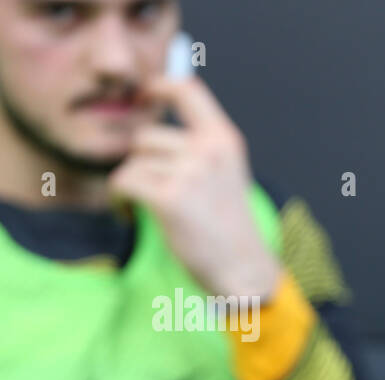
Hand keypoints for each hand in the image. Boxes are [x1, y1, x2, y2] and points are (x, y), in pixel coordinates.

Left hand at [107, 76, 280, 298]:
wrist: (243, 268)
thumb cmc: (229, 224)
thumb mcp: (225, 172)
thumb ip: (199, 144)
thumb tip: (152, 116)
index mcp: (224, 139)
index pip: (186, 90)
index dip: (158, 86)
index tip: (144, 94)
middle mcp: (208, 150)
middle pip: (146, 136)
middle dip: (143, 162)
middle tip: (158, 189)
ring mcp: (190, 173)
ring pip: (133, 162)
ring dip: (135, 184)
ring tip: (153, 206)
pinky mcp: (169, 198)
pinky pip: (124, 182)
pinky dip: (121, 199)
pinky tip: (134, 212)